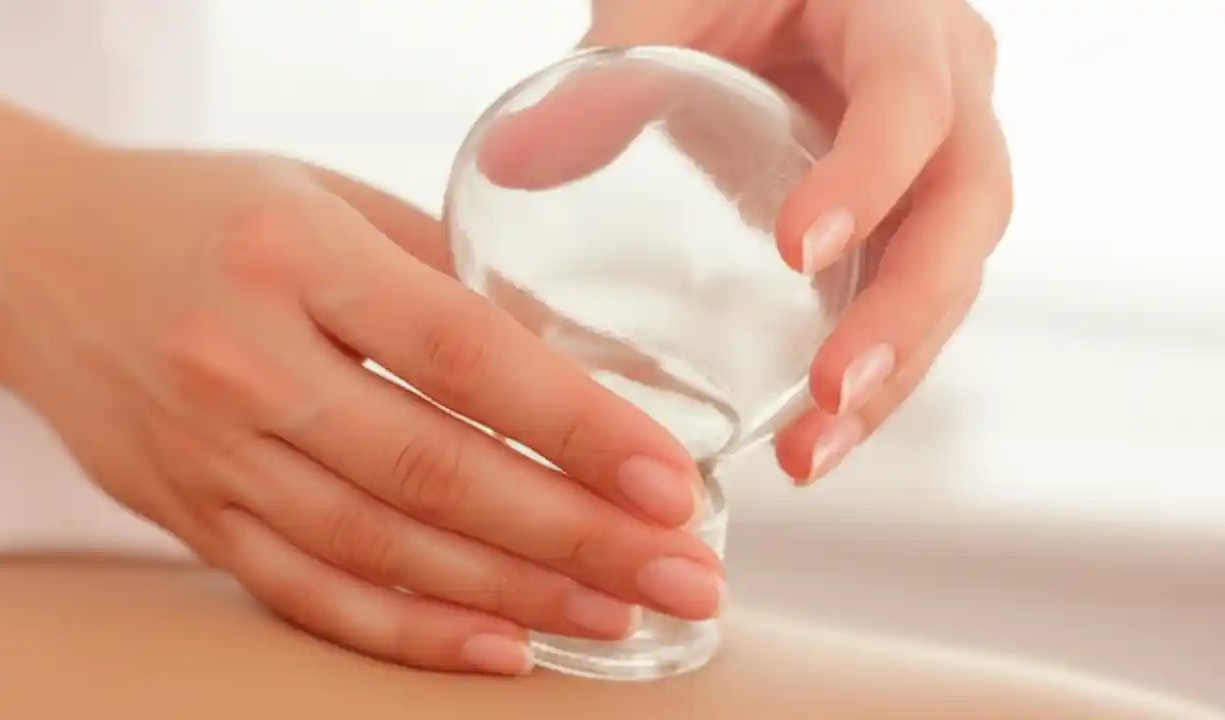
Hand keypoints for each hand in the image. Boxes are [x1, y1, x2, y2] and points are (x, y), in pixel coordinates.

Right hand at [0, 129, 722, 673]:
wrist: (36, 255)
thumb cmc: (203, 212)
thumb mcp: (331, 199)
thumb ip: (451, 273)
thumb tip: (578, 361)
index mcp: (298, 257)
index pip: (467, 355)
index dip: (579, 426)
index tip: (669, 480)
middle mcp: (247, 361)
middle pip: (438, 471)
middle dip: (577, 536)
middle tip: (681, 574)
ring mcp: (211, 453)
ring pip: (384, 548)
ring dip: (515, 595)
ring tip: (618, 617)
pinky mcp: (191, 516)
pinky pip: (309, 592)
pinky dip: (409, 631)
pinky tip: (499, 649)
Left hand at [499, 0, 1011, 482]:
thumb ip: (610, 61)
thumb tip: (510, 164)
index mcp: (903, 23)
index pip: (912, 102)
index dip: (869, 176)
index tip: (798, 251)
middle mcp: (951, 98)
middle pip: (963, 214)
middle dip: (904, 315)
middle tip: (830, 395)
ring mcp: (938, 168)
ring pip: (950, 278)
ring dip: (892, 375)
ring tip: (812, 452)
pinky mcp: (908, 223)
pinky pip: (908, 300)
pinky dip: (870, 373)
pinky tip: (812, 434)